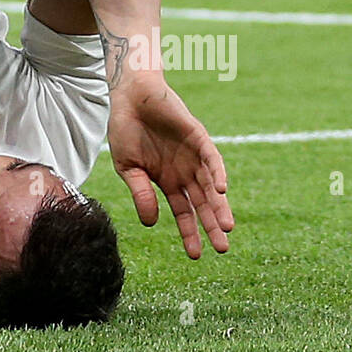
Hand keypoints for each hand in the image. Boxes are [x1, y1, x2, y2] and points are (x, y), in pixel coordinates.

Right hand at [107, 78, 232, 258]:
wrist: (128, 96)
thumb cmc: (125, 129)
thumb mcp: (128, 167)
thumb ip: (141, 193)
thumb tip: (151, 224)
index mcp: (167, 181)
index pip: (184, 212)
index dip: (189, 232)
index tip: (196, 255)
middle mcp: (184, 172)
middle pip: (203, 204)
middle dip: (212, 225)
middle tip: (222, 249)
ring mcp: (192, 155)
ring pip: (211, 186)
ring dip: (219, 205)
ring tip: (226, 227)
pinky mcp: (198, 137)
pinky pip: (212, 158)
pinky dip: (217, 173)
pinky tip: (221, 190)